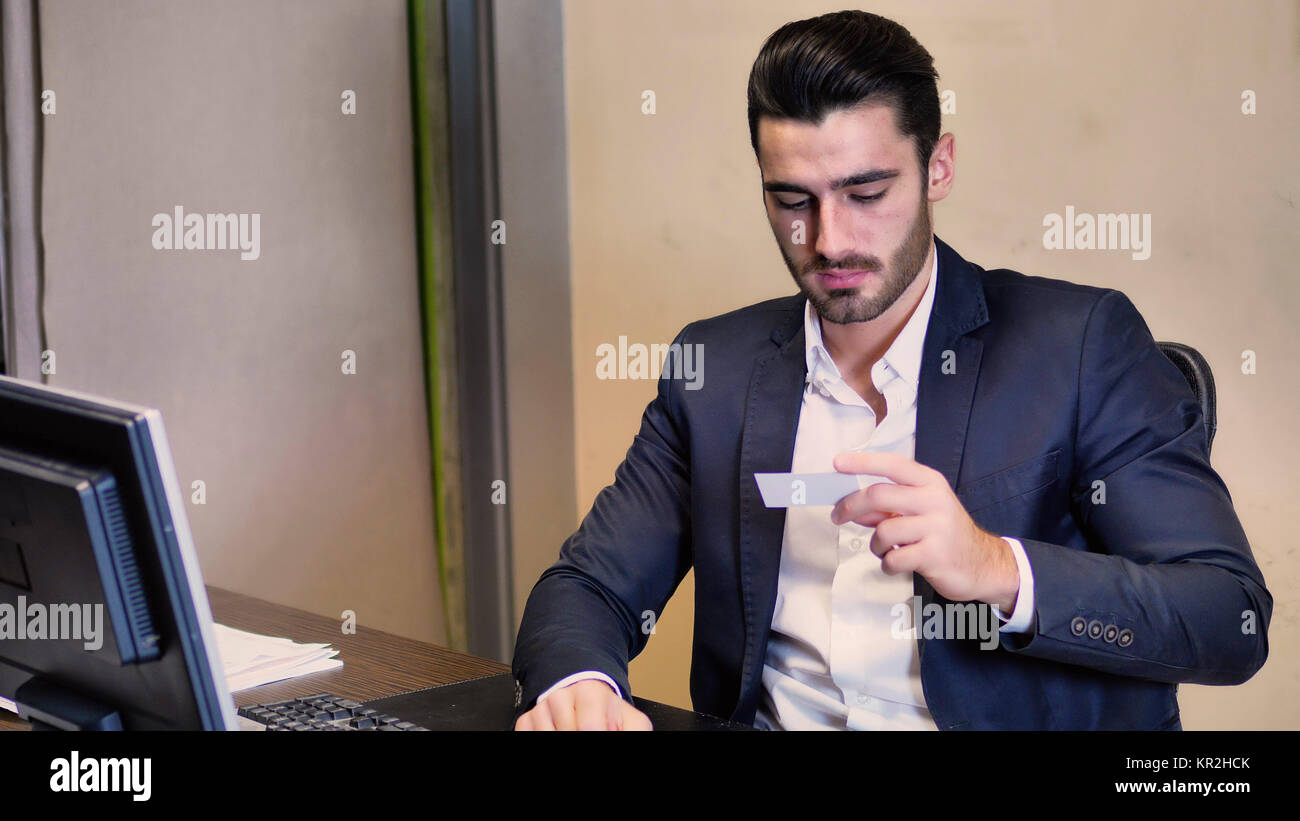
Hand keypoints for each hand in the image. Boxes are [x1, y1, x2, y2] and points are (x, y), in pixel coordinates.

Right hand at [513, 679, 652, 730]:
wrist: (583, 695)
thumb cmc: (607, 712)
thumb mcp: (632, 721)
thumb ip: (636, 732)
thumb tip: (627, 733)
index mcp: (589, 694)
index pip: (589, 727)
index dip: (598, 732)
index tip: (604, 732)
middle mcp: (561, 697)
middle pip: (567, 732)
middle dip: (578, 737)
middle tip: (588, 730)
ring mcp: (541, 708)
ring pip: (547, 736)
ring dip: (562, 738)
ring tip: (576, 730)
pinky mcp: (526, 720)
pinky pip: (530, 736)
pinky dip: (544, 738)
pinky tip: (560, 731)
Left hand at [829, 451, 1018, 611]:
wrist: (983, 565)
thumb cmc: (945, 534)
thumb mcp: (919, 512)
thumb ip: (886, 508)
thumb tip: (852, 508)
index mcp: (930, 483)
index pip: (893, 464)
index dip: (863, 462)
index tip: (837, 463)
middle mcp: (934, 500)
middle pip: (879, 495)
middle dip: (851, 506)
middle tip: (838, 516)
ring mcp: (936, 527)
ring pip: (883, 530)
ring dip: (875, 544)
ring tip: (886, 549)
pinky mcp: (935, 555)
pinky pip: (893, 558)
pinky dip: (887, 564)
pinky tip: (896, 563)